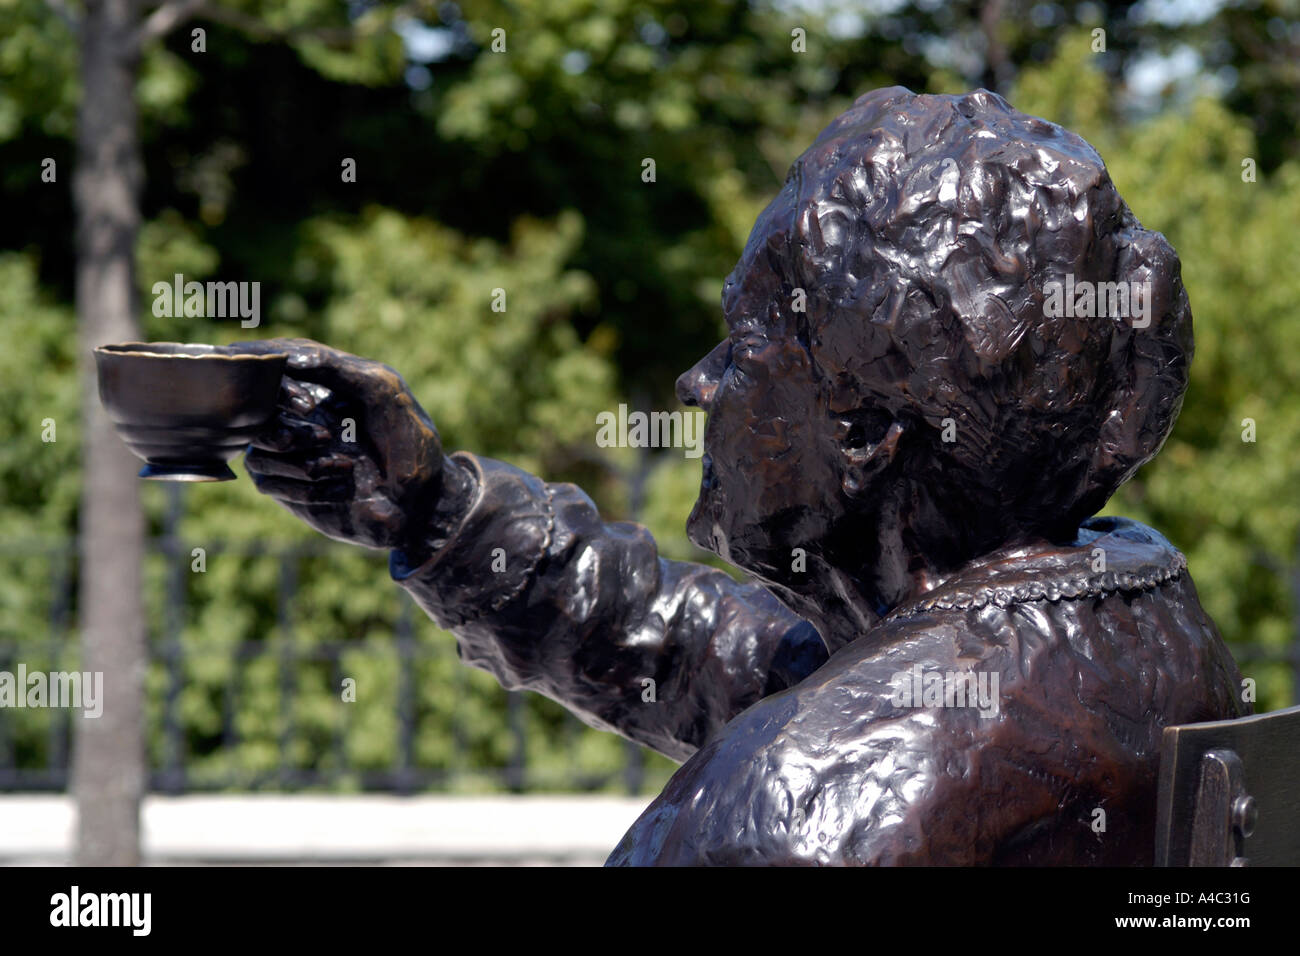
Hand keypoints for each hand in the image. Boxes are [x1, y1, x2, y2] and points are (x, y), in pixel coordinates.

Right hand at [237, 339, 444, 550]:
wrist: (424, 499)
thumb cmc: (409, 439)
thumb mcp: (381, 389)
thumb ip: (336, 367)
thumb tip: (286, 358)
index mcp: (314, 383)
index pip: (267, 369)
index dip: (277, 384)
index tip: (308, 405)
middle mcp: (294, 416)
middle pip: (251, 414)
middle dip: (289, 429)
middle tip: (329, 437)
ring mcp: (288, 452)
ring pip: (257, 451)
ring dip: (302, 462)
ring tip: (347, 466)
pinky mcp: (288, 488)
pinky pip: (268, 483)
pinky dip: (306, 487)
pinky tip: (344, 486)